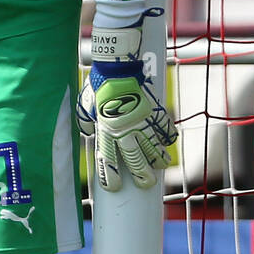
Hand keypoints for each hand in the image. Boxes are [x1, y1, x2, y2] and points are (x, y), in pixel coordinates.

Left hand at [76, 16, 176, 191]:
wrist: (116, 66)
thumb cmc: (98, 86)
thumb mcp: (84, 105)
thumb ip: (85, 121)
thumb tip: (86, 134)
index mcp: (106, 130)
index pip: (107, 159)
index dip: (110, 175)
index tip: (114, 187)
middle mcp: (125, 129)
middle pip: (135, 159)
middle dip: (141, 175)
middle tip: (146, 184)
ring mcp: (142, 121)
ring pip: (153, 147)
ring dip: (158, 159)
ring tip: (161, 166)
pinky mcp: (154, 111)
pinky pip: (164, 128)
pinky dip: (168, 137)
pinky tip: (168, 144)